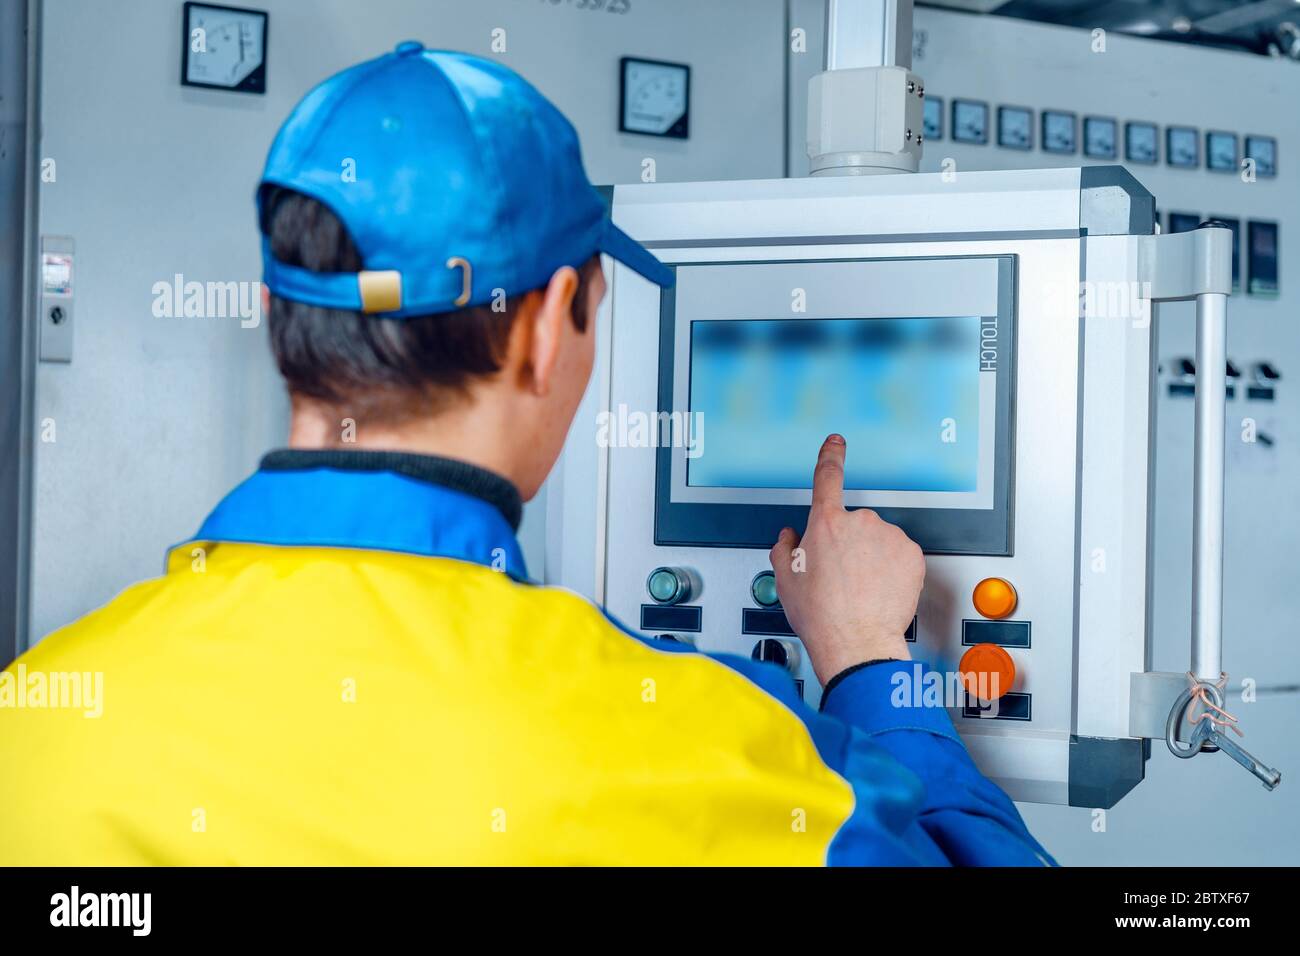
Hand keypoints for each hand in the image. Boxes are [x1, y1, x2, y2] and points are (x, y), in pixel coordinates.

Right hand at [769, 434, 924, 685]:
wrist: (857, 642)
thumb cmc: (821, 616)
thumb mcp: (785, 579)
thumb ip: (784, 548)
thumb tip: (790, 537)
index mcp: (826, 524)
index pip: (827, 477)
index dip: (830, 456)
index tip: (835, 443)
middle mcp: (860, 523)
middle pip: (853, 523)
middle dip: (847, 543)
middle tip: (840, 576)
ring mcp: (889, 537)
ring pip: (878, 540)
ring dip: (870, 556)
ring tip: (860, 589)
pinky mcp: (912, 555)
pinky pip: (899, 554)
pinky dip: (891, 568)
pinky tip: (879, 590)